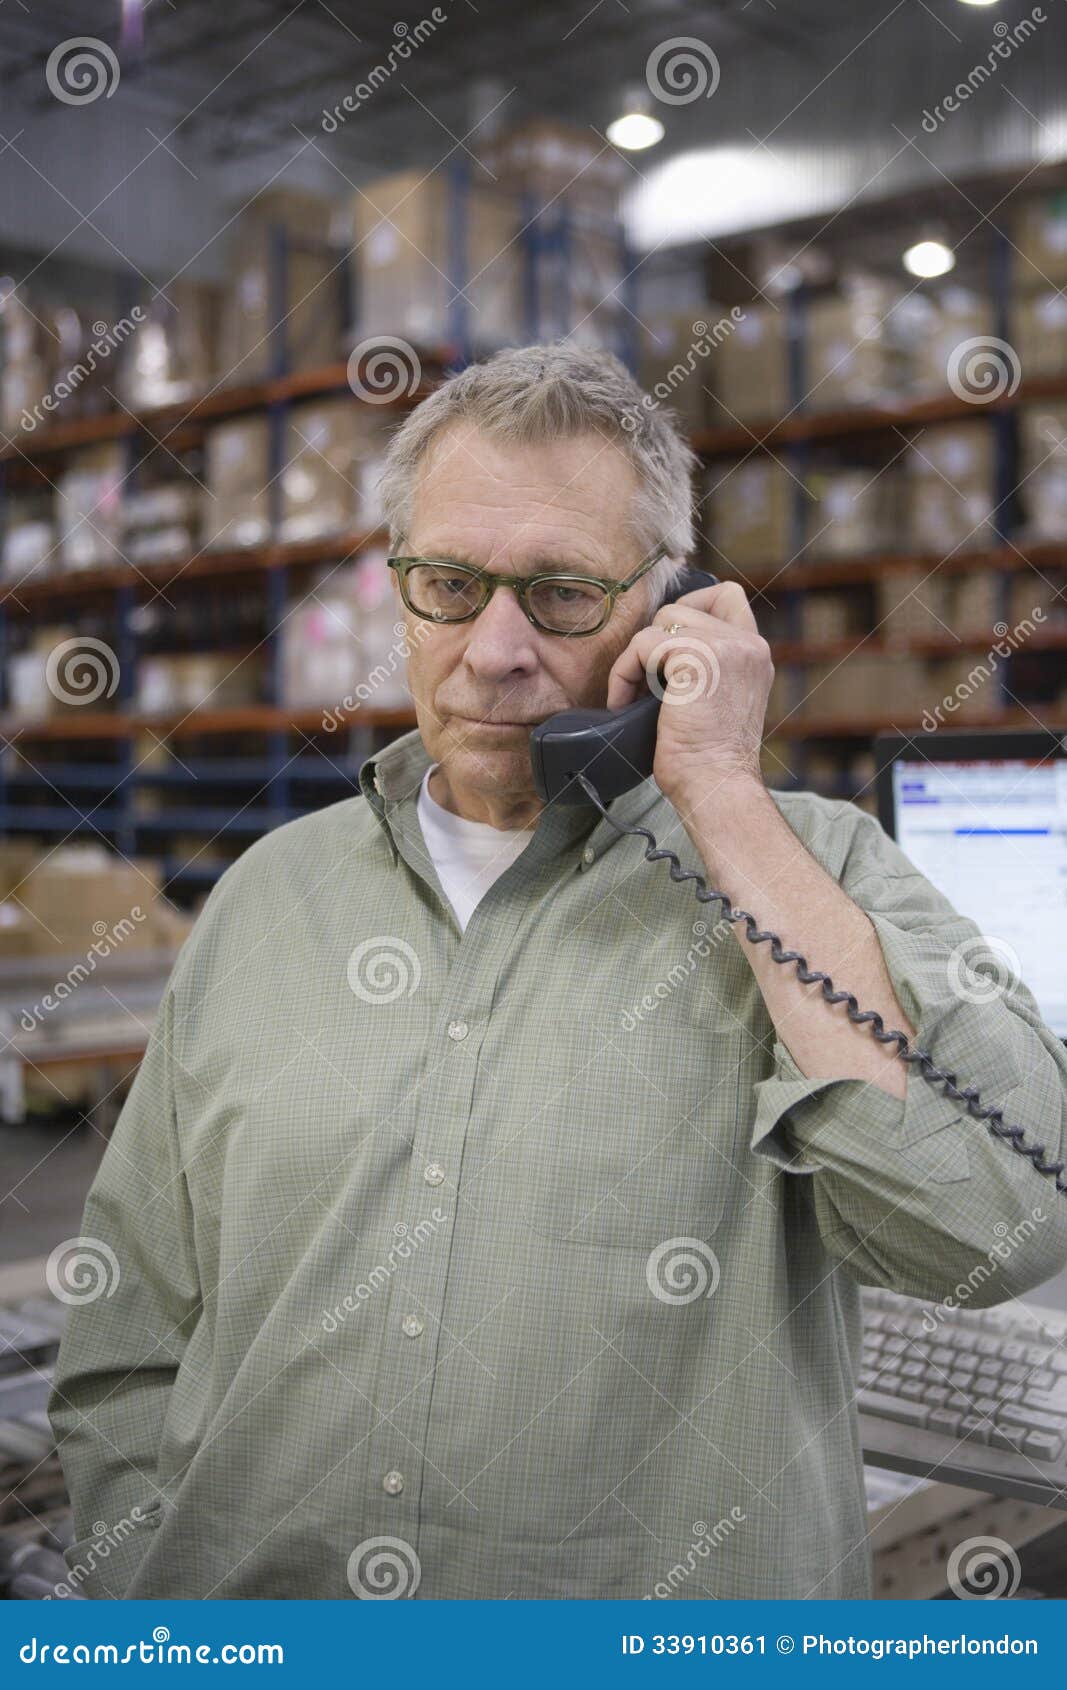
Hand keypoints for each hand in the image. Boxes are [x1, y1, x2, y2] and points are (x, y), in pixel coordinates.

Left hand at [605, 580, 773, 805]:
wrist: (715, 786)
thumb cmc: (708, 761)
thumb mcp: (717, 703)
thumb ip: (706, 669)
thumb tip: (661, 651)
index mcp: (754, 654)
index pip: (727, 596)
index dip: (690, 606)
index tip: (666, 647)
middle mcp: (748, 645)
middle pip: (682, 606)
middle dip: (655, 641)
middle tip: (647, 682)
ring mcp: (727, 647)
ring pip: (662, 622)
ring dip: (637, 658)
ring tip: (635, 697)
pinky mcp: (698, 656)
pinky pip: (642, 644)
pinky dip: (624, 674)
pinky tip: (625, 703)